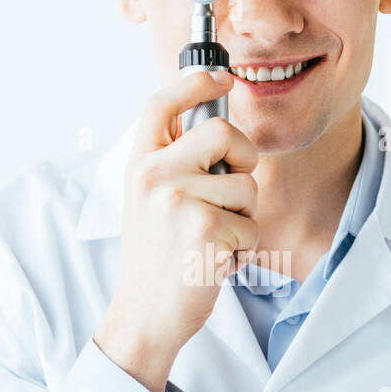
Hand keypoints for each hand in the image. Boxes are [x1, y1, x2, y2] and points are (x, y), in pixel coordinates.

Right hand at [94, 69, 258, 391]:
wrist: (146, 314)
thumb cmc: (158, 259)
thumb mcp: (150, 202)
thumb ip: (174, 166)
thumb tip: (218, 132)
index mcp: (139, 164)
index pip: (161, 103)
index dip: (195, 82)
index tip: (222, 77)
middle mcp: (153, 175)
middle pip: (222, 132)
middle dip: (243, 159)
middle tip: (232, 192)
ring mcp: (177, 200)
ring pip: (246, 184)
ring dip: (244, 216)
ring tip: (214, 240)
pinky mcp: (204, 228)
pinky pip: (251, 223)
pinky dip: (244, 247)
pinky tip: (216, 261)